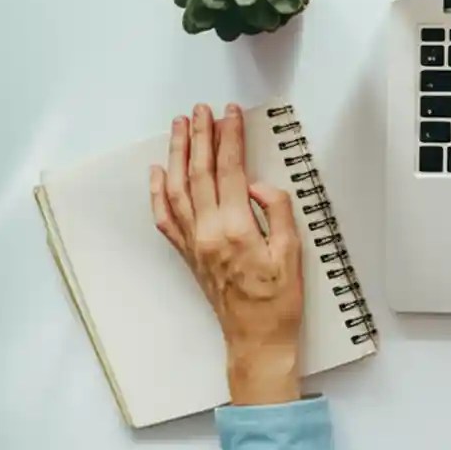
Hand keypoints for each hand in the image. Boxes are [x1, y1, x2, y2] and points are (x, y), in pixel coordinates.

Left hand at [149, 103, 303, 404]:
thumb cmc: (278, 301)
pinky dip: (159, 192)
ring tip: (179, 128)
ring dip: (177, 154)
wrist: (256, 339)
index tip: (231, 115)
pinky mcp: (189, 254)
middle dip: (201, 136)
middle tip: (202, 110)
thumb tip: (259, 186)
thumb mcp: (292, 252)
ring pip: (177, 188)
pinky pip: (166, 217)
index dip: (230, 138)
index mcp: (236, 229)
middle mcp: (207, 233)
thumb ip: (277, 210)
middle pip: (200, 173)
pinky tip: (159, 173)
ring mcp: (194, 243)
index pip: (231, 170)